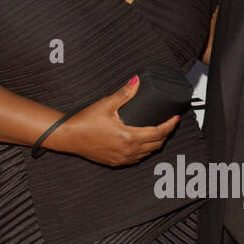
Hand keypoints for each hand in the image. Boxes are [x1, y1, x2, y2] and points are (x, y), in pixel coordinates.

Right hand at [54, 77, 178, 166]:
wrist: (68, 137)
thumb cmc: (84, 121)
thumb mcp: (106, 104)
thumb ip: (124, 93)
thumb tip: (137, 81)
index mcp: (129, 137)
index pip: (158, 133)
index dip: (169, 125)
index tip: (175, 118)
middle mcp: (128, 151)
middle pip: (156, 145)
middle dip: (165, 134)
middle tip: (169, 123)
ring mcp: (122, 159)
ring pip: (147, 154)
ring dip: (155, 143)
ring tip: (158, 131)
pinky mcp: (116, 162)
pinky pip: (136, 159)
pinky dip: (143, 151)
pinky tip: (142, 142)